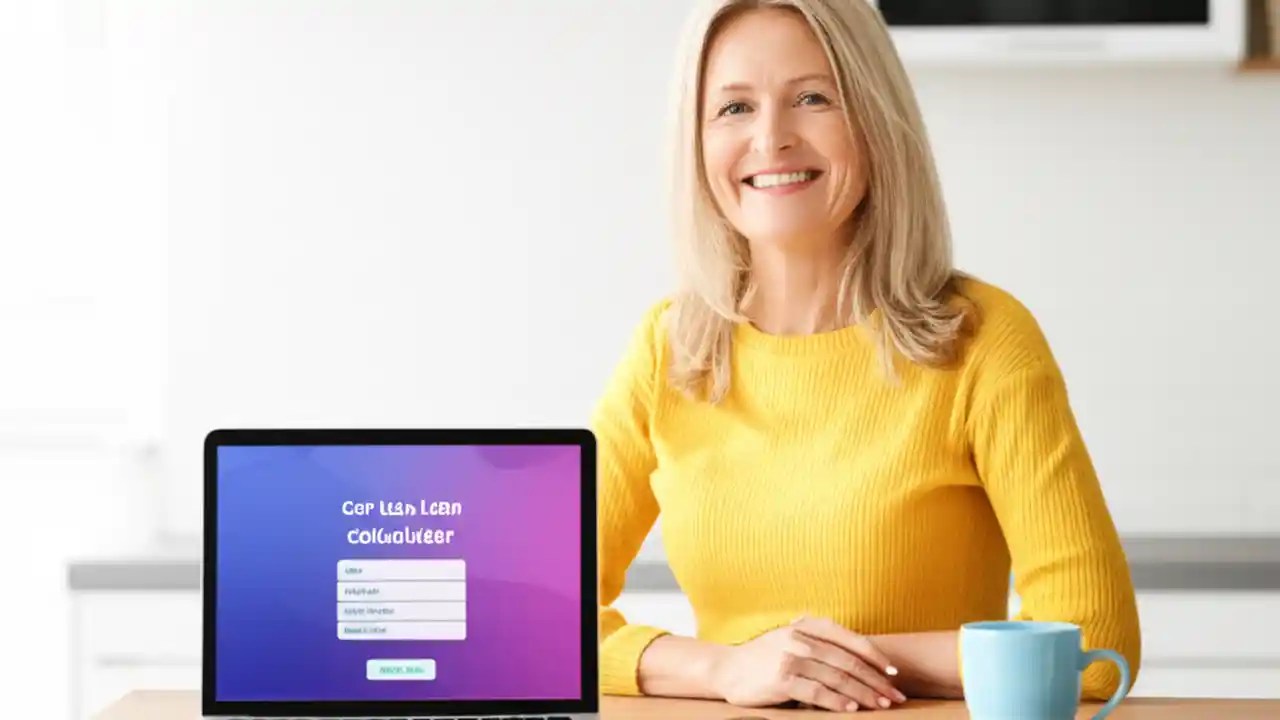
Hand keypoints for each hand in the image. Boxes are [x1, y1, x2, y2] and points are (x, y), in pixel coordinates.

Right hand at [707, 616, 908, 711]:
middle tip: (894, 697)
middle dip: (876, 681)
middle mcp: (801, 638)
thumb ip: (820, 641)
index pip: (852, 641)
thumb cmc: (765, 657)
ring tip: (879, 706)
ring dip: (863, 694)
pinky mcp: (782, 679)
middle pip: (849, 662)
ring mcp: (791, 658)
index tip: (894, 674)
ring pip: (838, 678)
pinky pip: (817, 692)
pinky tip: (851, 709)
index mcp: (808, 626)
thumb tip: (860, 657)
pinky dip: (837, 702)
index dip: (876, 658)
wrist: (727, 669)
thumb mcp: (792, 638)